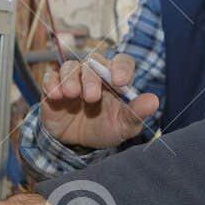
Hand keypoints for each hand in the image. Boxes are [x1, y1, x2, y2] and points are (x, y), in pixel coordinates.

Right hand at [39, 54, 158, 148]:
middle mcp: (94, 75)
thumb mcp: (123, 126)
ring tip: (71, 94)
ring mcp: (73, 79)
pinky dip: (51, 82)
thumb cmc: (105, 129)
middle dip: (92, 78)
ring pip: (70, 66)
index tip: (120, 82)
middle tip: (91, 97)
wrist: (77, 143)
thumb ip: (137, 113)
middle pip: (94, 62)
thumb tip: (153, 101)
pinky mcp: (54, 87)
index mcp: (115, 80)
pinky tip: (56, 95)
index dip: (122, 67)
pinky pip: (50, 77)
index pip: (122, 61)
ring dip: (71, 78)